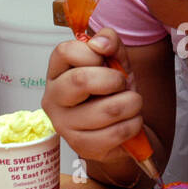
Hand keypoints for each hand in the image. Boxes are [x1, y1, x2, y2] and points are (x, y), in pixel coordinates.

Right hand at [41, 28, 144, 162]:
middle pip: (81, 80)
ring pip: (107, 109)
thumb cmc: (113, 93)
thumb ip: (110, 43)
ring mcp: (64, 125)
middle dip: (114, 80)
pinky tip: (130, 122)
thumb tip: (101, 42)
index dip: (92, 52)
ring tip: (131, 105)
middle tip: (122, 85)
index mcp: (57, 73)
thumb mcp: (115, 63)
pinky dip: (133, 124)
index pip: (64, 51)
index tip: (104, 60)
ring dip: (132, 104)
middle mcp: (54, 98)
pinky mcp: (81, 146)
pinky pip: (116, 132)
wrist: (124, 129)